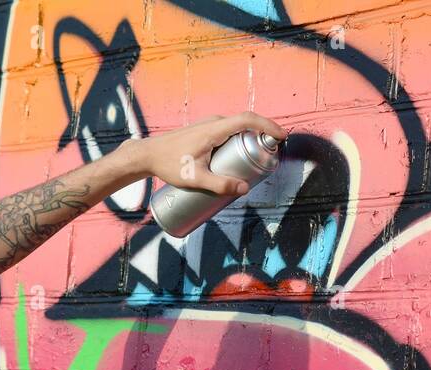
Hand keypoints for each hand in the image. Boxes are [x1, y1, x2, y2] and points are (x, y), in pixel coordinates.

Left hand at [127, 112, 288, 195]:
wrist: (148, 155)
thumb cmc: (169, 165)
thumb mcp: (195, 179)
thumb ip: (219, 185)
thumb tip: (244, 189)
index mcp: (214, 129)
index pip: (247, 120)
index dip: (267, 125)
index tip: (281, 136)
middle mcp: (214, 122)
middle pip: (246, 123)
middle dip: (263, 136)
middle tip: (271, 156)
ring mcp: (209, 124)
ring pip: (238, 127)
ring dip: (252, 138)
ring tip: (259, 158)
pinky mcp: (206, 130)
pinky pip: (230, 130)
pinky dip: (241, 139)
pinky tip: (241, 156)